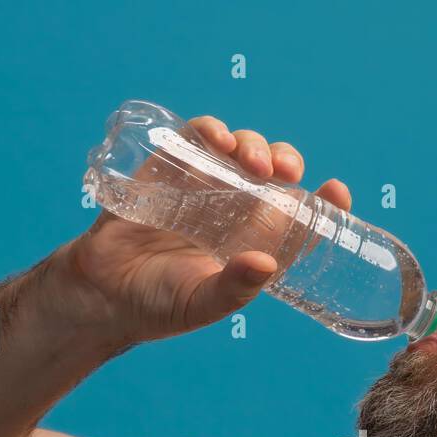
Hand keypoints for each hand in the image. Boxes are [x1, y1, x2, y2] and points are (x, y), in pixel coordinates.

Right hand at [54, 115, 352, 344]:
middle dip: (284, 161)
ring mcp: (200, 187)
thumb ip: (234, 289)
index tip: (337, 191)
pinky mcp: (166, 169)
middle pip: (272, 173)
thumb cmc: (156, 306)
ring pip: (239, 150)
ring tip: (253, 161)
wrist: (98, 295)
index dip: (322, 202)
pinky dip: (210, 131)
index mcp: (252, 243)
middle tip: (286, 171)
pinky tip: (219, 139)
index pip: (298, 217)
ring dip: (253, 145)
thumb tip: (266, 263)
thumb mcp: (201, 304)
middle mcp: (232, 211)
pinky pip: (194, 139)